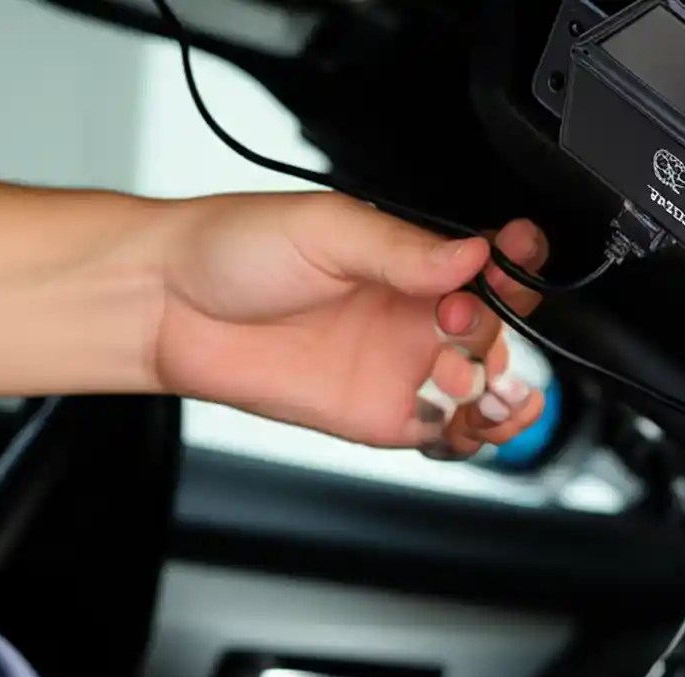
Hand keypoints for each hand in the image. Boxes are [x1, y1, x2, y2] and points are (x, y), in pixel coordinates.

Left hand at [154, 192, 547, 454]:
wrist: (167, 308)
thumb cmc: (234, 249)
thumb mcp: (326, 229)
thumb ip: (404, 250)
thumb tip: (471, 254)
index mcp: (411, 260)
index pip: (490, 265)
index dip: (516, 267)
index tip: (514, 267)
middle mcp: (413, 313)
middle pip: (497, 333)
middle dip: (494, 336)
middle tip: (455, 330)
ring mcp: (400, 367)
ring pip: (482, 390)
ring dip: (501, 396)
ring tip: (479, 394)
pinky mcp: (379, 416)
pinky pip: (444, 435)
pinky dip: (471, 438)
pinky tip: (469, 428)